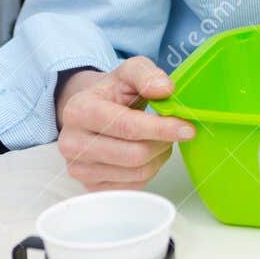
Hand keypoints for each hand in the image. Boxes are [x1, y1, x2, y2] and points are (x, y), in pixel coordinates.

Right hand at [55, 57, 194, 189]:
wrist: (91, 113)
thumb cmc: (113, 93)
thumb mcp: (129, 71)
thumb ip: (147, 75)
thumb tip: (164, 90)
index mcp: (79, 111)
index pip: (127, 126)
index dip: (161, 129)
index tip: (187, 129)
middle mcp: (71, 144)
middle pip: (134, 155)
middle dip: (162, 143)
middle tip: (173, 130)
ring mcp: (78, 169)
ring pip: (137, 173)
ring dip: (158, 157)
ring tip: (158, 139)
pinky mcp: (90, 187)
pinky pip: (133, 186)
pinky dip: (149, 170)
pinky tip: (146, 154)